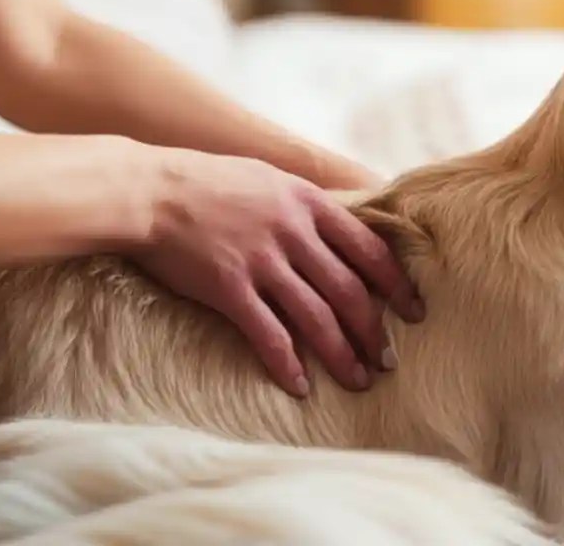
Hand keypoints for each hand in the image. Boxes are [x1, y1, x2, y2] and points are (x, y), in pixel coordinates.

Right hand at [128, 147, 421, 396]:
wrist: (149, 189)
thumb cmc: (209, 182)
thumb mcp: (271, 178)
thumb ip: (307, 204)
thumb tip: (342, 224)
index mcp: (309, 204)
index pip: (369, 249)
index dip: (396, 285)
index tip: (413, 311)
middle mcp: (293, 233)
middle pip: (350, 290)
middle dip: (374, 331)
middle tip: (388, 361)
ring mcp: (262, 260)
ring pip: (317, 317)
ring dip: (342, 354)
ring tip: (358, 380)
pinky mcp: (228, 287)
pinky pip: (267, 333)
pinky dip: (287, 363)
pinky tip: (301, 386)